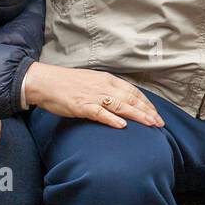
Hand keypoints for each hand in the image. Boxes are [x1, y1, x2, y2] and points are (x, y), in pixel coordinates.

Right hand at [23, 62, 163, 128]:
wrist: (45, 82)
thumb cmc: (67, 84)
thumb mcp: (92, 82)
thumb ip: (107, 90)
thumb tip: (122, 101)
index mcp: (107, 79)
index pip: (132, 91)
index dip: (146, 103)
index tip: (156, 113)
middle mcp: (103, 86)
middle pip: (131, 99)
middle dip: (147, 111)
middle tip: (160, 123)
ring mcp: (93, 96)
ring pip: (120, 105)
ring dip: (137, 115)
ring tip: (150, 124)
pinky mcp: (82, 106)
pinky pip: (100, 113)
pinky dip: (112, 119)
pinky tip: (123, 125)